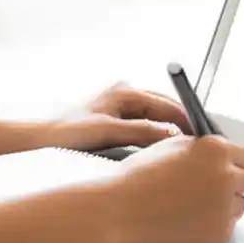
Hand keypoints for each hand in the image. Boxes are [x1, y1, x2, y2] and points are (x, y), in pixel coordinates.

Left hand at [42, 81, 192, 152]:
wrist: (42, 138)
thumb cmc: (67, 132)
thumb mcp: (108, 132)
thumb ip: (141, 132)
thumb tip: (170, 135)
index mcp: (125, 91)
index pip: (167, 105)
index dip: (186, 120)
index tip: (201, 135)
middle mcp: (125, 94)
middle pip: (164, 109)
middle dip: (180, 125)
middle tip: (197, 145)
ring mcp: (121, 105)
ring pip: (156, 118)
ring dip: (167, 132)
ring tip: (181, 150)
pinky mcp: (116, 118)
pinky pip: (144, 126)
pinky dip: (154, 136)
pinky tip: (159, 151)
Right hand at [103, 134, 243, 242]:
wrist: (117, 211)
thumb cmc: (136, 178)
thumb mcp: (171, 146)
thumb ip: (200, 147)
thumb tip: (216, 152)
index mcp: (215, 149)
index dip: (233, 163)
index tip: (226, 169)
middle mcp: (226, 176)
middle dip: (233, 184)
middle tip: (208, 190)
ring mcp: (225, 207)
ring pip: (239, 205)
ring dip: (224, 206)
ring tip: (191, 206)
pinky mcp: (219, 234)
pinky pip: (226, 228)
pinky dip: (212, 226)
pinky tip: (187, 221)